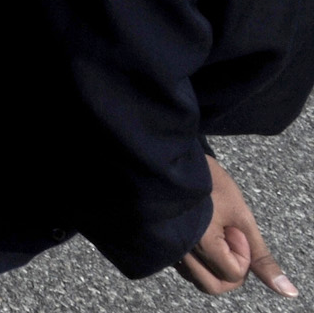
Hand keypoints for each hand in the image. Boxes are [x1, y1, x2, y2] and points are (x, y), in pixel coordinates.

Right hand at [179, 154, 294, 295]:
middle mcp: (179, 251)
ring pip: (197, 278)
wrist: (169, 158)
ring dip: (212, 264)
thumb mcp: (242, 216)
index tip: (234, 226)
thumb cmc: (207, 183)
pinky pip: (183, 266)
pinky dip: (197, 258)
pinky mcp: (160, 243)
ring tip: (211, 231)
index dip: (242, 253)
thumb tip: (289, 293)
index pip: (233, 275)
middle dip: (229, 269)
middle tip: (227, 237)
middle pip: (214, 286)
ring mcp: (167, 248)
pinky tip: (199, 234)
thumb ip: (261, 257)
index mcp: (200, 244)